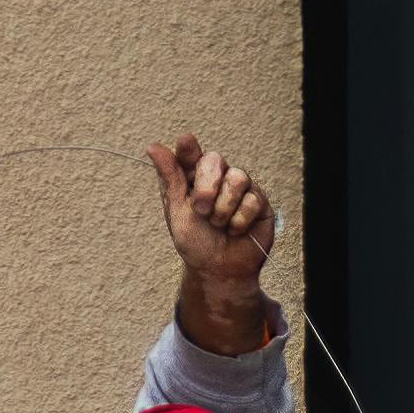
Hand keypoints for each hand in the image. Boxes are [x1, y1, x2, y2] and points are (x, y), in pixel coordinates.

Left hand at [151, 134, 279, 357]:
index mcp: (194, 179)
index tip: (185, 142)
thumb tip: (153, 146)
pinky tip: (236, 230)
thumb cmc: (196, 242)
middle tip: (200, 210)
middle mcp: (219, 179)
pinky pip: (253, 199)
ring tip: (218, 224)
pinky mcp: (260, 202)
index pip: (192, 154)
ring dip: (224, 207)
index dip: (189, 148)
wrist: (219, 270)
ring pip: (238, 178)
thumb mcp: (177, 211)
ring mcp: (241, 189)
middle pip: (215, 160)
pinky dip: (240, 219)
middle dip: (206, 186)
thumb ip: (170, 178)